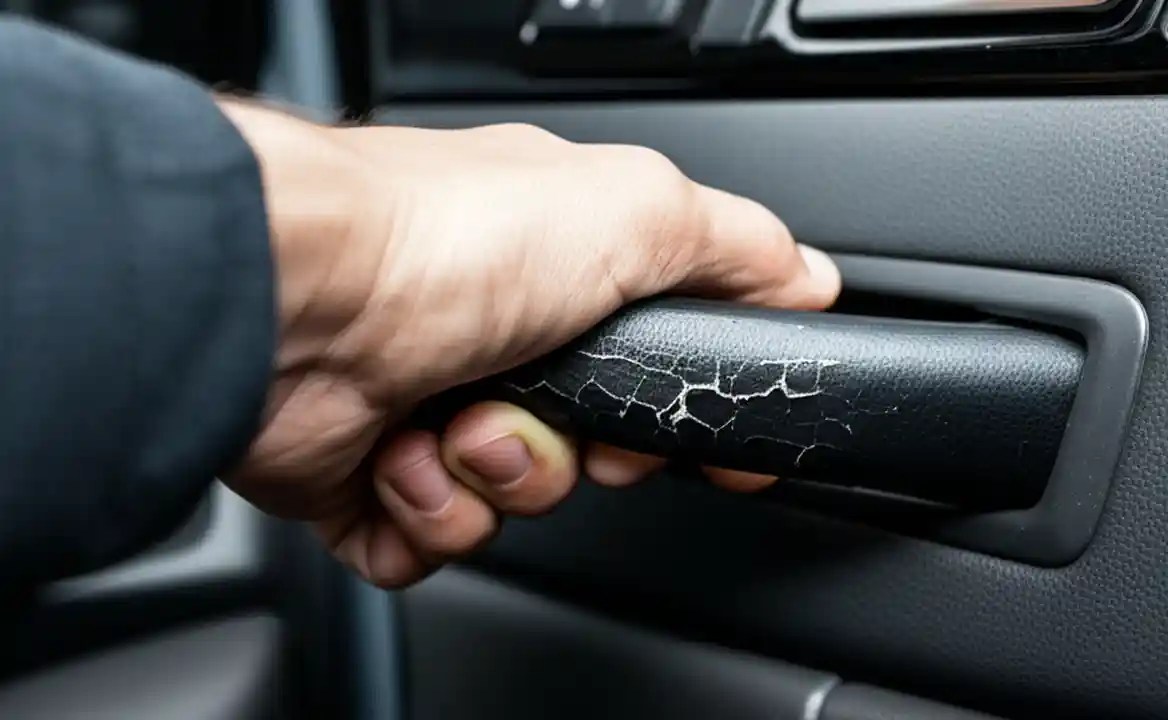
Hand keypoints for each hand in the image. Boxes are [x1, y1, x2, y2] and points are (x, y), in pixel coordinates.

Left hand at [217, 100, 840, 587]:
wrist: (293, 304)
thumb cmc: (444, 241)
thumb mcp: (639, 210)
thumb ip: (736, 248)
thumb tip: (805, 277)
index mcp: (557, 268)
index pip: (656, 352)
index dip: (690, 406)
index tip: (716, 442)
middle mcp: (492, 334)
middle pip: (596, 443)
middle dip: (591, 446)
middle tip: (564, 408)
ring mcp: (427, 406)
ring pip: (519, 499)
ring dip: (503, 475)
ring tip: (460, 423)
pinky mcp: (366, 477)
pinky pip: (436, 543)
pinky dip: (429, 514)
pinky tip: (405, 457)